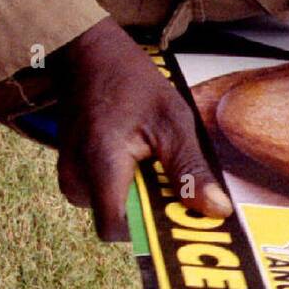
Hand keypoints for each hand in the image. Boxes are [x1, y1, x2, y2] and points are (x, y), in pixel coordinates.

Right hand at [54, 17, 231, 240]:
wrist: (89, 56)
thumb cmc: (132, 84)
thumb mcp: (173, 121)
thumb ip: (191, 169)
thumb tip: (217, 211)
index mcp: (100, 165)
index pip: (116, 229)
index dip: (152, 232)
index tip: (185, 218)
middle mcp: (76, 176)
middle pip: (120, 221)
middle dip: (154, 211)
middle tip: (183, 186)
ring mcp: (70, 175)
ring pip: (114, 208)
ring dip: (144, 196)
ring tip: (162, 163)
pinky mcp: (74, 172)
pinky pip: (106, 194)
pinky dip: (131, 186)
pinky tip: (147, 161)